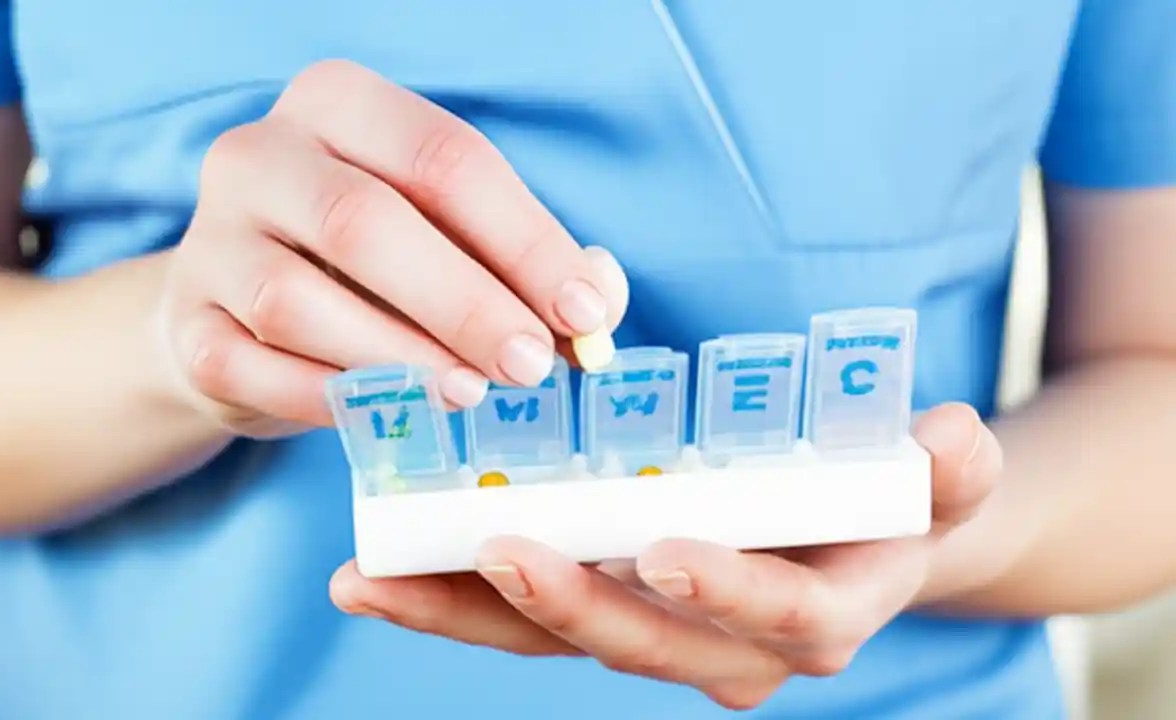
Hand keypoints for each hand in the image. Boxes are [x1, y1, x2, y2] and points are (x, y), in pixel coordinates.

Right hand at [154, 60, 627, 436]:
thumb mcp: (449, 239)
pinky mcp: (186, 325)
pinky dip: (331, 401)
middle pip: (365, 223)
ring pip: (298, 302)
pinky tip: (393, 418)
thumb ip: (527, 262)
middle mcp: (259, 154)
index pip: (446, 160)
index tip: (584, 314)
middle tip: (533, 365)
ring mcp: (209, 239)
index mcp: (338, 104)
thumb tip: (595, 305)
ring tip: (472, 394)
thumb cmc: (371, 266)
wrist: (240, 307)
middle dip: (465, 303)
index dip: (525, 242)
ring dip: (400, 359)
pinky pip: (256, 369)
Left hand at [329, 403, 999, 709]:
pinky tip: (376, 577)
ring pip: (560, 640)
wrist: (864, 543)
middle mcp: (730, 650)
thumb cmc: (894, 501)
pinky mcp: (606, 615)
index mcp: (814, 617)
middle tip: (496, 548)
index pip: (772, 616)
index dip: (725, 590)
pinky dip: (452, 601)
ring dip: (467, 613)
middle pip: (641, 642)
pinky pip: (524, 621)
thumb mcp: (939, 480)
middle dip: (568, 603)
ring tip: (374, 580)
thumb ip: (950, 466)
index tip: (665, 549)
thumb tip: (950, 436)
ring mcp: (659, 639)